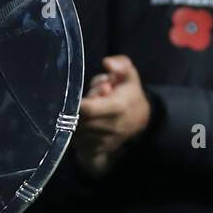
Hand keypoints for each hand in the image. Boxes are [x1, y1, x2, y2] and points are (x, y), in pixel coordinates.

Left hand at [74, 54, 151, 176]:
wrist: (140, 119)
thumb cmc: (129, 93)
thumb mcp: (128, 74)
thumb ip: (120, 64)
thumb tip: (107, 62)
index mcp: (118, 107)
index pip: (88, 109)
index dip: (80, 102)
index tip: (81, 97)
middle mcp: (110, 127)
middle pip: (78, 118)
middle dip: (74, 110)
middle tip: (83, 103)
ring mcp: (102, 141)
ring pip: (74, 131)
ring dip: (73, 121)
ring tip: (84, 114)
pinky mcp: (96, 150)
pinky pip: (75, 142)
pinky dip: (73, 132)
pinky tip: (81, 124)